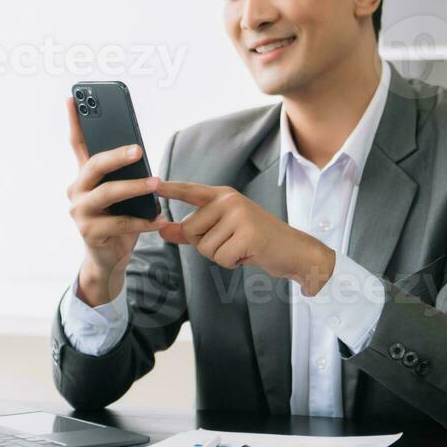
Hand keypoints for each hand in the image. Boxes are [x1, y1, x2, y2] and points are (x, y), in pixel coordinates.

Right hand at [65, 97, 166, 306]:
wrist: (109, 259)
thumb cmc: (118, 220)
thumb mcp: (121, 194)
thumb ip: (123, 174)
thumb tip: (139, 153)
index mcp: (84, 177)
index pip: (77, 144)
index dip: (74, 121)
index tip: (73, 97)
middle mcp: (76, 191)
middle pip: (94, 166)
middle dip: (116, 155)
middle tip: (138, 149)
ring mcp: (80, 212)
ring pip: (108, 194)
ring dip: (134, 188)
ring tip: (156, 183)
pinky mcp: (89, 232)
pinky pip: (120, 223)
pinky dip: (143, 221)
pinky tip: (159, 219)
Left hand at [154, 181, 335, 295]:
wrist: (294, 251)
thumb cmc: (256, 241)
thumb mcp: (222, 232)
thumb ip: (191, 230)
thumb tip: (162, 230)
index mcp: (223, 196)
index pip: (190, 191)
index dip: (169, 189)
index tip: (151, 183)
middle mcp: (230, 200)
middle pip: (191, 230)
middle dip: (206, 245)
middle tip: (232, 242)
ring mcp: (240, 215)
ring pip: (205, 247)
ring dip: (221, 256)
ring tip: (242, 247)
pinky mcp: (248, 234)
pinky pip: (221, 258)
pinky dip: (233, 263)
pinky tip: (249, 254)